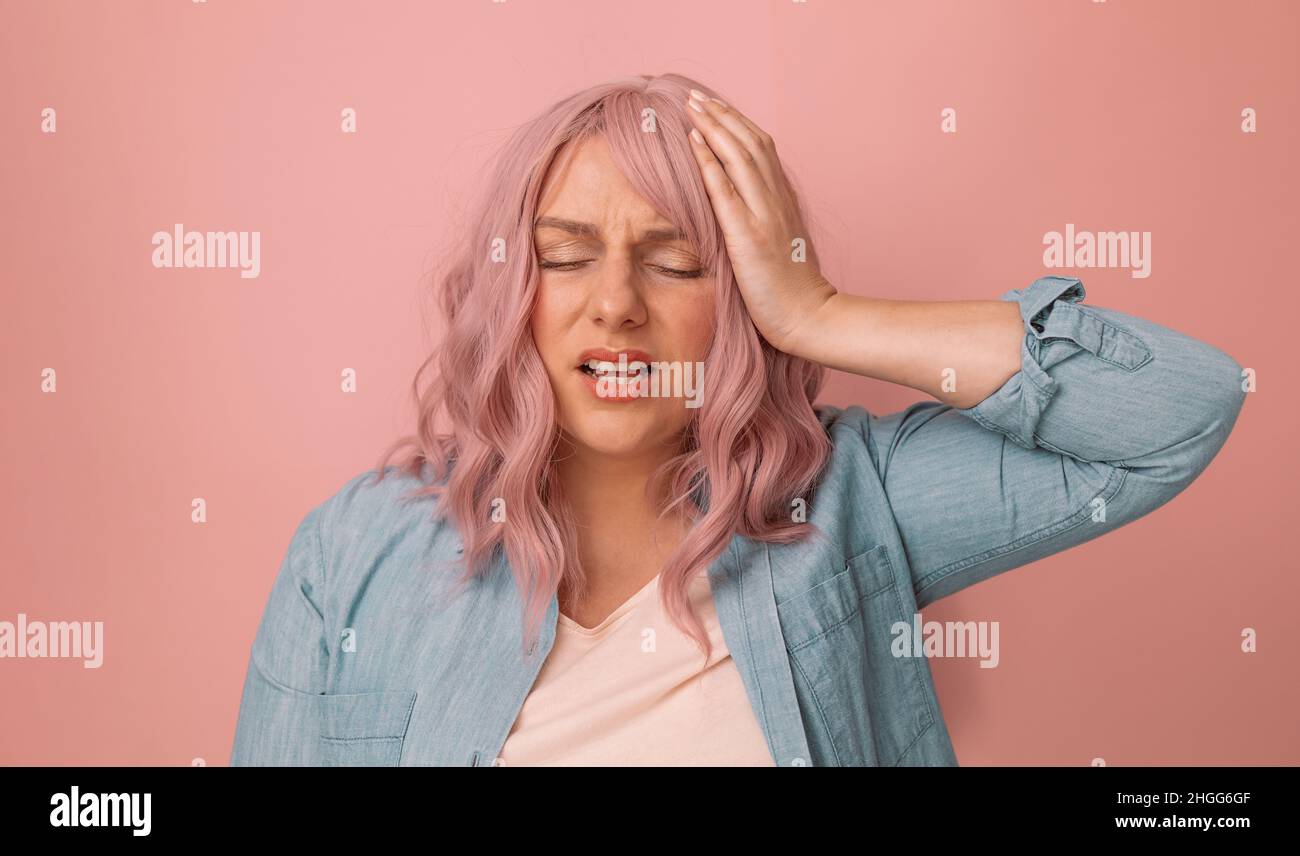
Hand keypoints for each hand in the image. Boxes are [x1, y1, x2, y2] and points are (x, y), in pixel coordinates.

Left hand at [684, 89, 836, 354]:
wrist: (810, 318)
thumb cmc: (792, 290)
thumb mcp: (782, 244)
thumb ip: (767, 220)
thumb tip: (743, 207)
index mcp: (783, 200)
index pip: (761, 148)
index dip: (737, 123)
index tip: (714, 106)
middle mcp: (776, 200)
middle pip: (750, 142)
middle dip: (722, 114)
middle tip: (696, 95)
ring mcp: (765, 216)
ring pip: (740, 156)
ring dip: (715, 126)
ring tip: (692, 106)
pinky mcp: (750, 236)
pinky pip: (726, 191)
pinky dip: (710, 162)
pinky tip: (694, 142)